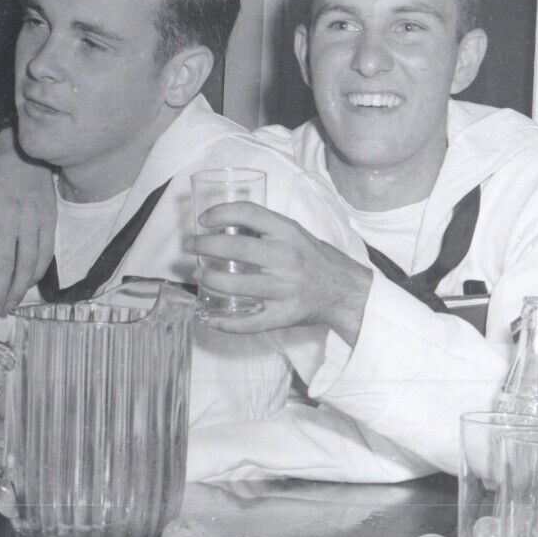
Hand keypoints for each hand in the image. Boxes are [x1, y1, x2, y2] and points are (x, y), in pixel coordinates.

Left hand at [0, 126, 55, 313]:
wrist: (22, 154)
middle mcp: (10, 216)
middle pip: (5, 262)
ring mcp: (33, 219)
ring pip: (28, 262)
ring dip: (19, 288)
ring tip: (10, 305)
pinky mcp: (50, 221)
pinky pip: (45, 253)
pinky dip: (37, 273)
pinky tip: (27, 285)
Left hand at [192, 202, 373, 344]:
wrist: (345, 291)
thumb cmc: (315, 259)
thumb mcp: (295, 234)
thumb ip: (266, 229)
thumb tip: (223, 226)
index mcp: (289, 232)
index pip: (248, 213)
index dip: (220, 213)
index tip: (204, 219)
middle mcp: (287, 258)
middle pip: (237, 249)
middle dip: (206, 246)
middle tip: (192, 246)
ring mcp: (285, 289)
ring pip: (238, 285)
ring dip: (211, 279)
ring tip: (198, 274)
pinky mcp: (284, 315)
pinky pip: (251, 323)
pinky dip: (227, 323)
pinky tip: (209, 318)